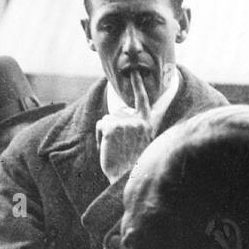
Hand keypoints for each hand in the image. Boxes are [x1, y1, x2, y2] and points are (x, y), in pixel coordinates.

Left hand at [96, 70, 153, 184]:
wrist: (128, 177)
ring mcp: (125, 122)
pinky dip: (101, 137)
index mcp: (147, 123)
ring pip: (107, 120)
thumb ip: (133, 127)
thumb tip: (112, 118)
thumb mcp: (138, 142)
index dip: (138, 84)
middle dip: (112, 129)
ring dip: (106, 134)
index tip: (135, 70)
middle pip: (117, 114)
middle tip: (120, 148)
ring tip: (115, 149)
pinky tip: (107, 147)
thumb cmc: (132, 164)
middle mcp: (138, 120)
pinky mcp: (112, 127)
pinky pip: (101, 124)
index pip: (143, 99)